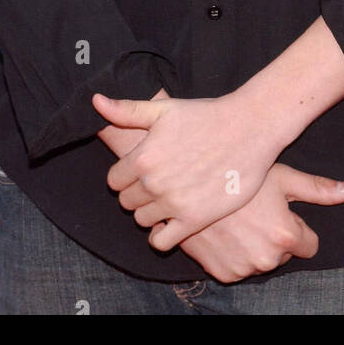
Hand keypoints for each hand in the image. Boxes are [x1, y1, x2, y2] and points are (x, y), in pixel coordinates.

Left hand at [91, 90, 282, 250]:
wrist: (248, 128)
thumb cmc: (205, 115)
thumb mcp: (164, 109)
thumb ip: (126, 111)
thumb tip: (95, 102)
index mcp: (142, 157)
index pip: (114, 181)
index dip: (125, 176)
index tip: (141, 170)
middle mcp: (154, 183)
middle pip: (127, 202)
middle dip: (137, 193)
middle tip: (158, 182)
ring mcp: (174, 204)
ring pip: (141, 220)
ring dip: (150, 212)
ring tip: (168, 197)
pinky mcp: (194, 220)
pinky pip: (162, 242)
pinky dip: (161, 236)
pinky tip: (172, 221)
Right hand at [155, 163, 343, 283]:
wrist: (191, 185)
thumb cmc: (241, 175)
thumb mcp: (282, 176)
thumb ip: (319, 188)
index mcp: (285, 236)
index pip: (309, 245)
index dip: (296, 226)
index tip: (280, 211)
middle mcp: (267, 259)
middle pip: (284, 254)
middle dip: (275, 237)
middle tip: (257, 211)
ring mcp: (244, 269)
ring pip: (262, 261)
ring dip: (255, 246)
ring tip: (239, 219)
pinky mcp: (224, 275)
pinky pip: (240, 268)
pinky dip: (235, 254)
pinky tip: (226, 231)